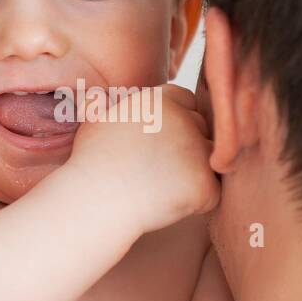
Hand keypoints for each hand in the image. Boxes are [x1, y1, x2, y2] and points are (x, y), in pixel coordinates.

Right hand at [67, 84, 218, 234]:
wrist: (94, 201)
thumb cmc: (90, 166)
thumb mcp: (92, 122)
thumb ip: (105, 103)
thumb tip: (100, 96)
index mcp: (159, 100)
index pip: (187, 101)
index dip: (177, 121)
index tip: (159, 143)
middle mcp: (183, 119)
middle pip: (202, 128)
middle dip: (188, 146)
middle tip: (157, 169)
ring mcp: (197, 151)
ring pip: (210, 159)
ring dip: (195, 172)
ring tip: (161, 186)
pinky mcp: (204, 183)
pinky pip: (211, 193)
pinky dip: (196, 203)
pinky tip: (166, 204)